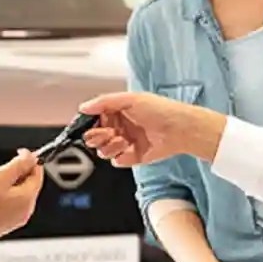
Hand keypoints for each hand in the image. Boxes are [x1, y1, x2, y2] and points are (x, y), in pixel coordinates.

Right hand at [0, 149, 43, 242]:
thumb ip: (18, 165)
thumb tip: (31, 157)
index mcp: (27, 199)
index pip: (38, 174)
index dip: (30, 160)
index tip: (21, 153)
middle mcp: (25, 211)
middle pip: (29, 185)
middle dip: (18, 173)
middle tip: (1, 169)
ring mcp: (15, 220)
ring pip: (18, 195)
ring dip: (9, 184)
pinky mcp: (4, 224)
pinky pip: (10, 205)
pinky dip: (3, 196)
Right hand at [78, 92, 225, 166]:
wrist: (179, 129)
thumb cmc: (160, 110)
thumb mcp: (130, 99)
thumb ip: (104, 102)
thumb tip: (83, 107)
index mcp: (116, 112)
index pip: (92, 120)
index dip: (87, 123)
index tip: (87, 125)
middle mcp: (118, 128)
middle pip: (93, 137)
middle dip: (96, 136)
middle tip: (106, 133)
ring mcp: (125, 143)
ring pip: (102, 151)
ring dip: (109, 146)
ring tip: (122, 140)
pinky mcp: (132, 157)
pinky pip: (116, 161)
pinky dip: (120, 156)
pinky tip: (130, 147)